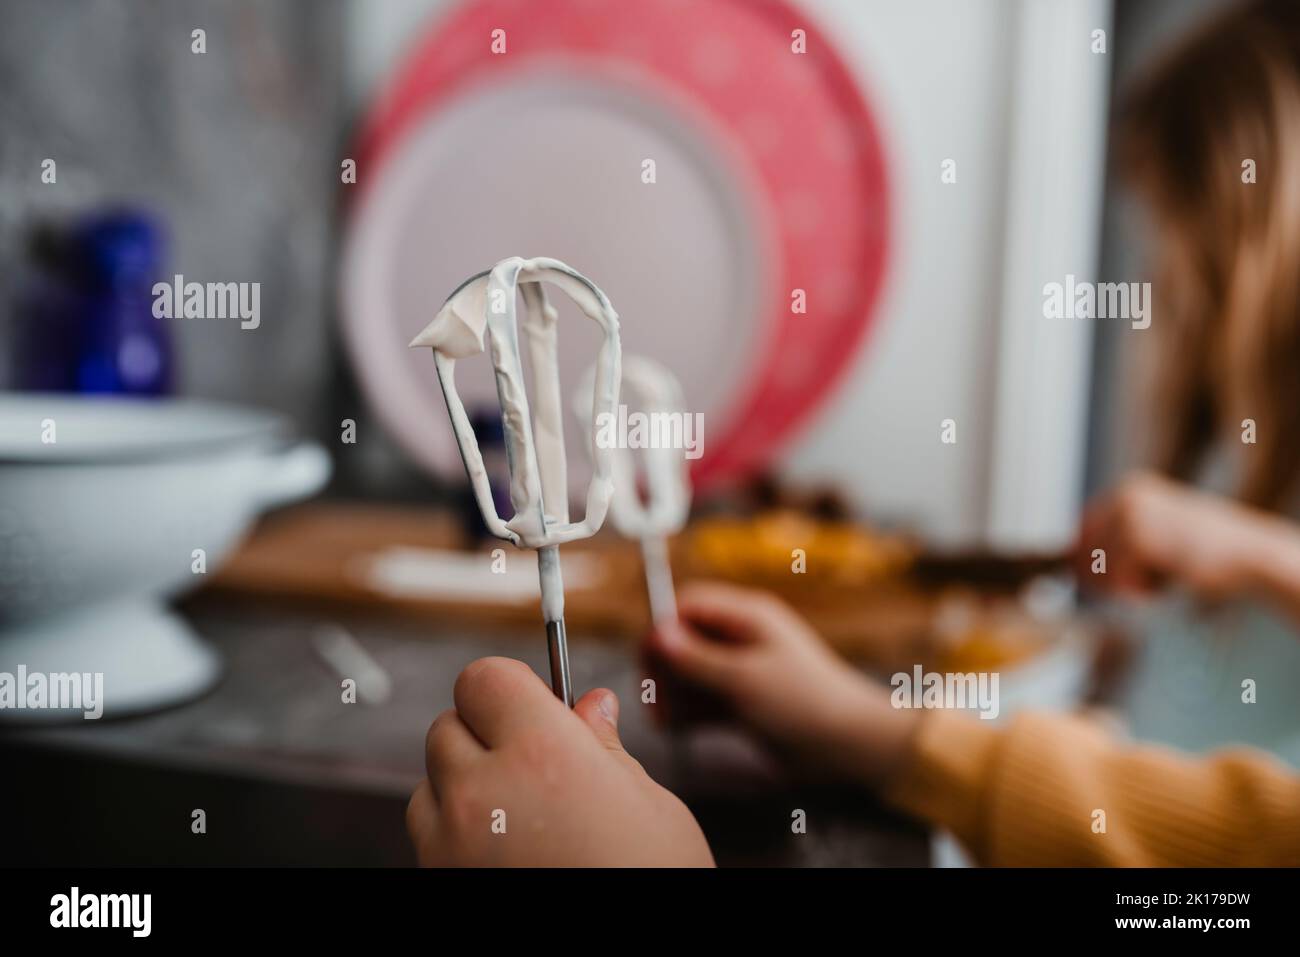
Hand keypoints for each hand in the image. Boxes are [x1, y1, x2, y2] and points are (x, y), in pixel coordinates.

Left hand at [406, 656, 713, 866]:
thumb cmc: (655, 885)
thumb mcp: (651, 808)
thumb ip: (605, 749)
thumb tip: (590, 707)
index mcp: (541, 755)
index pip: (483, 678)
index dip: (510, 687)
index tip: (533, 703)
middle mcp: (482, 796)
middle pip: (447, 726)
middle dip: (484, 734)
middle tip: (535, 764)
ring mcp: (450, 849)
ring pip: (429, 786)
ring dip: (462, 788)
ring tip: (523, 820)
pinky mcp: (439, 886)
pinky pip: (429, 840)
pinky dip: (456, 837)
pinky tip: (510, 856)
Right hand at [647, 582, 917, 788]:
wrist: (849, 744)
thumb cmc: (804, 702)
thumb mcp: (744, 678)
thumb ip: (697, 658)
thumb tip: (657, 632)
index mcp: (748, 617)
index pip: (690, 605)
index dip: (664, 626)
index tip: (647, 659)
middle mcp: (742, 639)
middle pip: (686, 639)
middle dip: (665, 665)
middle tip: (653, 696)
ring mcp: (742, 671)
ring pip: (692, 672)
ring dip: (674, 692)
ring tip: (663, 718)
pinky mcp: (743, 701)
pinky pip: (705, 698)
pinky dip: (688, 710)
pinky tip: (674, 726)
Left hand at [1076, 472, 1274, 598]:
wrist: (1251, 556)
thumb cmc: (1204, 553)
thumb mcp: (1156, 537)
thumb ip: (1114, 543)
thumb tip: (1064, 562)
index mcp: (1129, 490)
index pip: (1081, 532)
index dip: (1088, 563)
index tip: (1111, 580)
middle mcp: (1126, 496)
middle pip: (1081, 552)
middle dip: (1103, 578)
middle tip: (1138, 587)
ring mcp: (1131, 515)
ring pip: (1098, 570)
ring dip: (1125, 587)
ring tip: (1162, 579)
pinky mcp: (1139, 538)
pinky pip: (1117, 581)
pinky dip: (1139, 593)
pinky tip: (1168, 582)